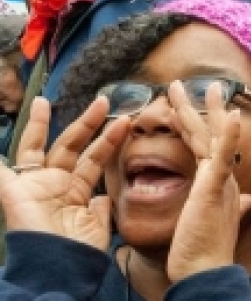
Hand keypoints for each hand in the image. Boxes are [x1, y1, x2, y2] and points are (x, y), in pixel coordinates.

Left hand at [0, 96, 130, 250]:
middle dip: (86, 124)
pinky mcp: (96, 213)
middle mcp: (53, 185)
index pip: (34, 146)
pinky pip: (107, 192)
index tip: (44, 101)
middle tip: (103, 102)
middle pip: (71, 147)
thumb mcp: (9, 194)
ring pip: (94, 162)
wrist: (59, 262)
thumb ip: (0, 172)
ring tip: (124, 122)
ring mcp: (76, 198)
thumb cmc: (32, 225)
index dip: (38, 124)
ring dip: (108, 142)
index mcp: (31, 180)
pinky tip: (126, 155)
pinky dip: (118, 174)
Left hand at [166, 82, 250, 282]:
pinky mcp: (215, 187)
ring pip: (211, 137)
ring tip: (202, 86)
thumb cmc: (206, 250)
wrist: (205, 270)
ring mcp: (220, 180)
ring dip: (206, 110)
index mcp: (219, 182)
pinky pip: (223, 157)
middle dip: (204, 107)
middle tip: (202, 83)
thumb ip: (236, 205)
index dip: (201, 124)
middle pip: (212, 134)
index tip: (193, 105)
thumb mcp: (219, 219)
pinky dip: (230, 136)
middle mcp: (222, 177)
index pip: (208, 146)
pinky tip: (234, 116)